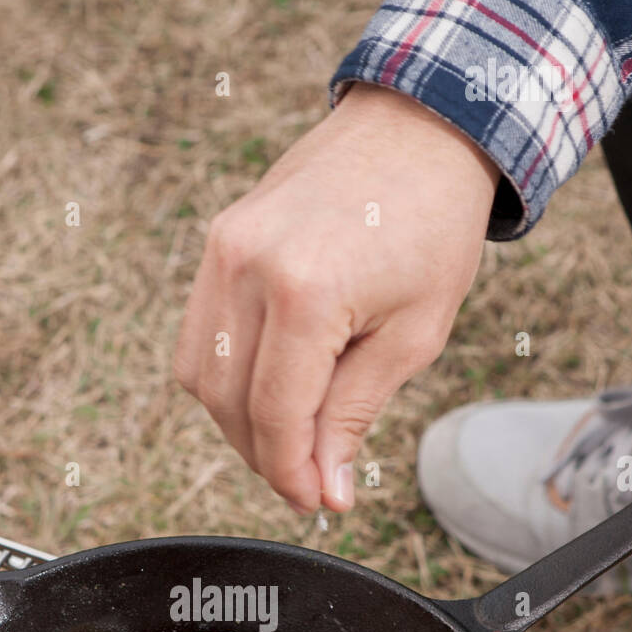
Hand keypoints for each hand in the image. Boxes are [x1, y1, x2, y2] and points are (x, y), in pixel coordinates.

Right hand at [174, 84, 499, 512]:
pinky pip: (201, 336)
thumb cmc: (431, 224)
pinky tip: (270, 387)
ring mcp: (224, 249)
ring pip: (201, 376)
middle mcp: (249, 267)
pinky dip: (226, 377)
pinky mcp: (219, 241)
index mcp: (307, 291)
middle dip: (266, 455)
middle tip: (308, 479)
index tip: (314, 504)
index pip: (275, 415)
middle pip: (229, 403)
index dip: (290, 474)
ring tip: (291, 435)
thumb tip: (324, 489)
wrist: (418, 127)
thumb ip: (354, 415)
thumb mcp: (412, 335)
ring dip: (238, 422)